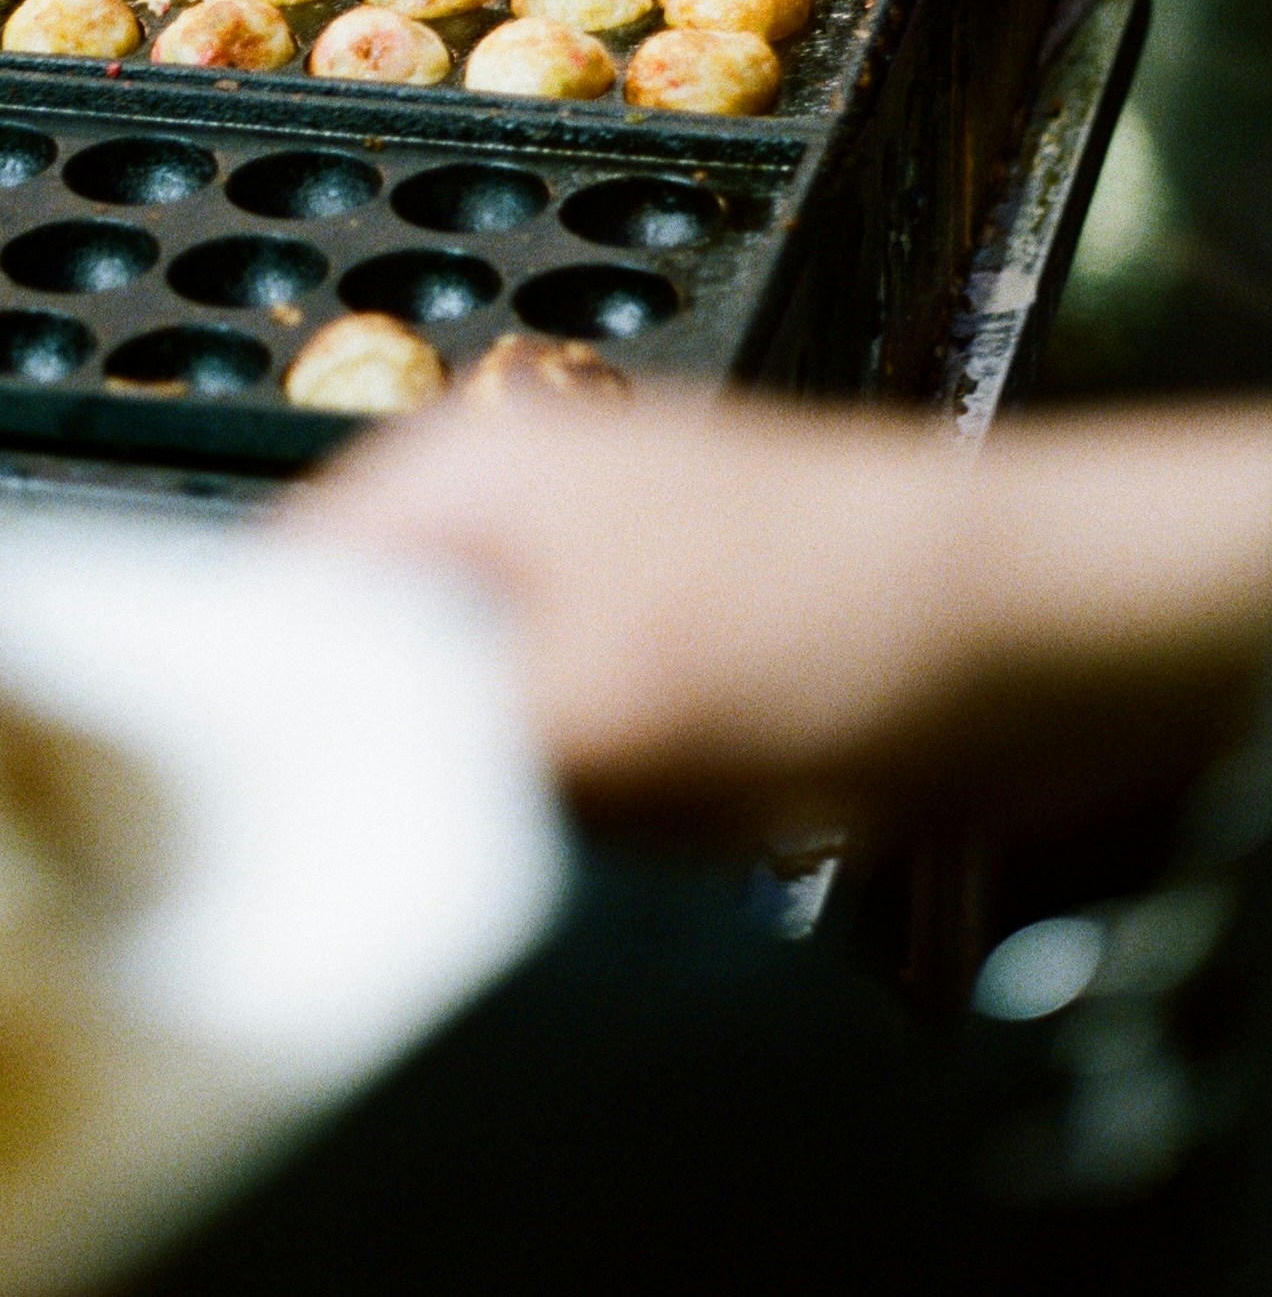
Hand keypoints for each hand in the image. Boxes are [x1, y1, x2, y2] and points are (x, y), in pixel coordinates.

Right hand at [289, 391, 1271, 846]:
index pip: (273, 592)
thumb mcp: (591, 703)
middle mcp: (508, 513)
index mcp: (459, 472)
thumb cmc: (850, 604)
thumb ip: (421, 748)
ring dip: (522, 800)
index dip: (258, 717)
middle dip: (409, 771)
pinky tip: (662, 813)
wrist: (1039, 634)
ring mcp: (587, 581)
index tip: (262, 820)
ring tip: (603, 805)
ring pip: (474, 734)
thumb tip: (303, 795)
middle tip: (466, 823)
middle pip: (367, 675)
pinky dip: (606, 807)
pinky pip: (574, 758)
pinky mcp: (658, 651)